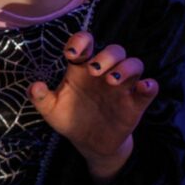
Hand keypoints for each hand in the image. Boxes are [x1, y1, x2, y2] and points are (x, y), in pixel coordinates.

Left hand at [29, 31, 158, 181]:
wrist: (89, 143)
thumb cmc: (70, 118)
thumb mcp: (51, 110)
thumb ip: (41, 98)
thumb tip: (34, 87)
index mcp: (82, 68)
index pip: (85, 44)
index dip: (80, 41)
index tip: (72, 53)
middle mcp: (104, 72)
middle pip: (114, 50)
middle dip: (106, 56)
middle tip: (94, 71)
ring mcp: (122, 86)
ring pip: (134, 64)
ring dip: (126, 68)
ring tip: (112, 81)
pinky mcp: (135, 103)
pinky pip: (149, 89)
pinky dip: (150, 86)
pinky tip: (145, 87)